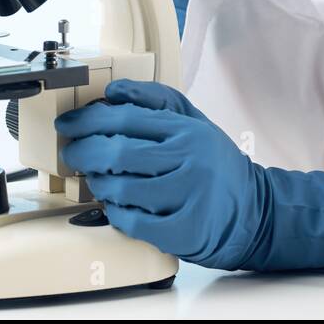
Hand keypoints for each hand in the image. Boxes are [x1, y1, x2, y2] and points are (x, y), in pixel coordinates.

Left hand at [55, 78, 323, 273]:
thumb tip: (115, 92)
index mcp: (187, 129)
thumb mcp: (195, 123)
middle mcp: (188, 160)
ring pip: (119, 187)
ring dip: (98, 184)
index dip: (88, 119)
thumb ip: (157, 102)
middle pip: (116, 151)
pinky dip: (114, 213)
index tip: (69, 124)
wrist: (254, 213)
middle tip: (73, 153)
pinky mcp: (182, 231)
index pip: (125, 116)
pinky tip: (116, 206)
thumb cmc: (216, 165)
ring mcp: (186, 196)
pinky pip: (130, 221)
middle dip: (83, 151)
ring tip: (98, 180)